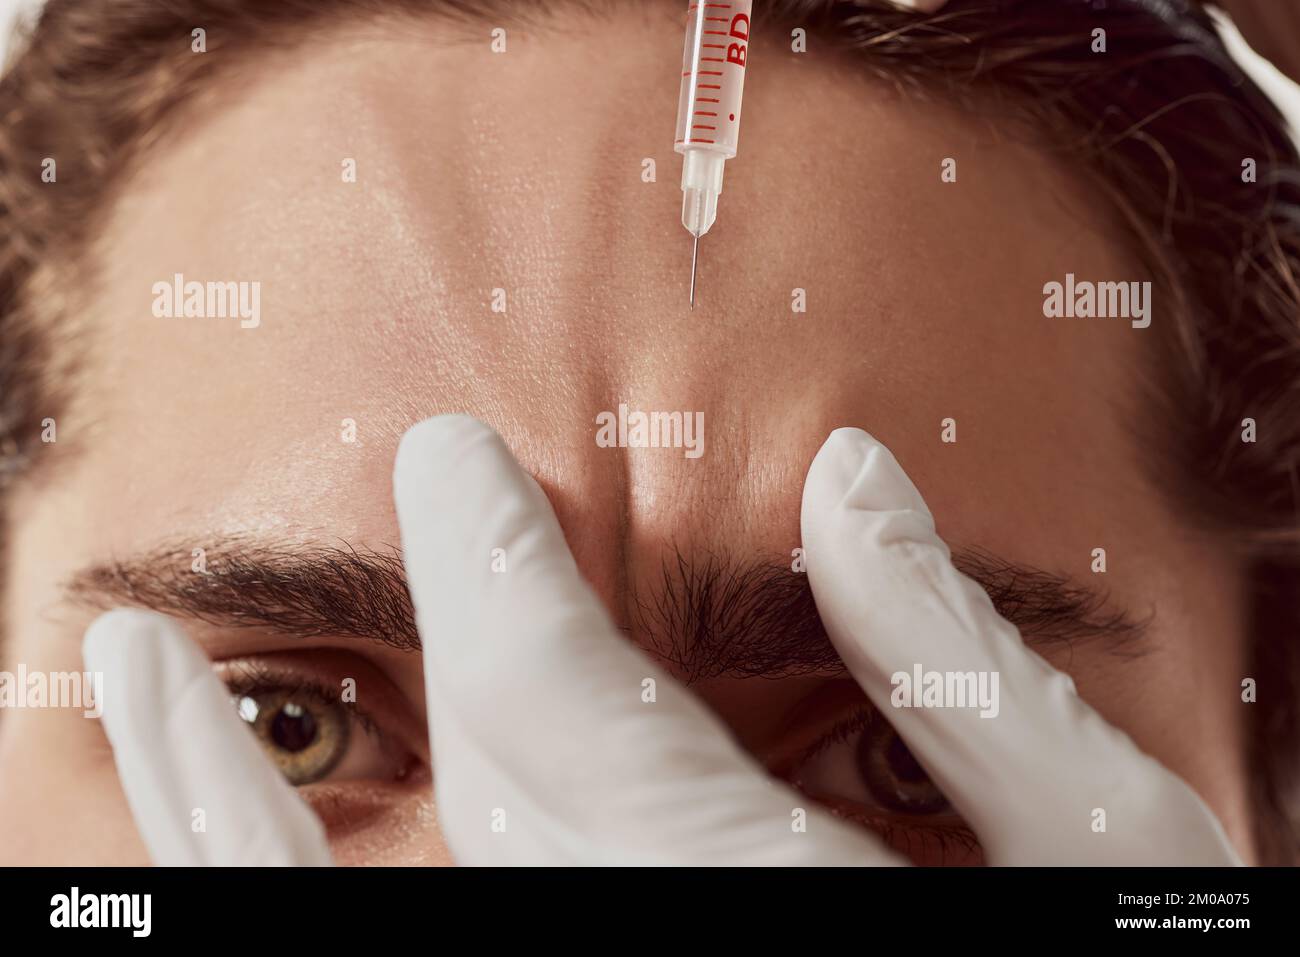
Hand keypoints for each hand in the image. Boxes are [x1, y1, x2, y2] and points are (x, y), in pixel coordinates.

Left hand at [84, 416, 1240, 864]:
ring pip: (393, 905)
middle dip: (448, 638)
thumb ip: (959, 674)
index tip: (452, 461)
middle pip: (495, 790)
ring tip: (139, 687)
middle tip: (418, 500)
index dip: (495, 567)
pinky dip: (277, 897)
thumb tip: (852, 481)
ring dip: (231, 807)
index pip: (566, 712)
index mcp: (765, 903)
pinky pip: (403, 956)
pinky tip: (222, 836)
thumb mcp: (1101, 856)